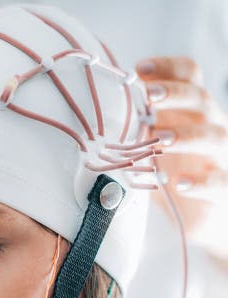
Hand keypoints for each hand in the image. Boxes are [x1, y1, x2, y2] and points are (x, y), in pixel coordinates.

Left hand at [136, 56, 227, 259]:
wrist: (198, 217)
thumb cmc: (168, 171)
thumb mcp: (148, 145)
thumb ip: (133, 126)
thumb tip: (94, 108)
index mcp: (189, 111)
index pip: (189, 76)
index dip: (168, 67)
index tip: (140, 67)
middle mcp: (209, 126)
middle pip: (201, 100)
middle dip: (176, 94)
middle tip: (150, 95)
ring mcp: (219, 156)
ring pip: (213, 136)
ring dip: (187, 135)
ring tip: (163, 138)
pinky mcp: (222, 188)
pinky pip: (218, 181)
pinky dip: (199, 181)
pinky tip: (179, 183)